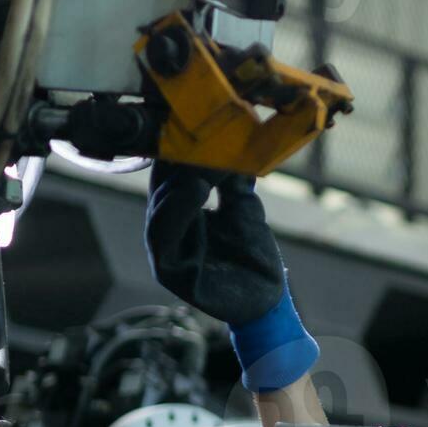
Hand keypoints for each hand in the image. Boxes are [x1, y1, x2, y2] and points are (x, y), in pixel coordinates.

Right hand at [143, 160, 316, 391]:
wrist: (267, 300)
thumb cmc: (253, 257)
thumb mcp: (244, 210)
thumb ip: (234, 182)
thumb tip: (234, 144)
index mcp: (181, 216)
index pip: (170, 179)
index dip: (180, 154)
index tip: (193, 126)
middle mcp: (167, 232)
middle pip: (160, 190)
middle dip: (177, 164)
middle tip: (196, 137)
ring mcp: (164, 253)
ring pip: (160, 210)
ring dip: (178, 183)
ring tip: (198, 162)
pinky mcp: (170, 272)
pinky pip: (167, 236)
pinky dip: (180, 210)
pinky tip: (195, 189)